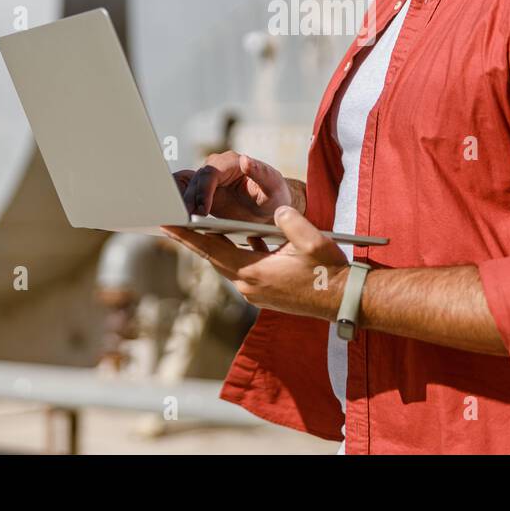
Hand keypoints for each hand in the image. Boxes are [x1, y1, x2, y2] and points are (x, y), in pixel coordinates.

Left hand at [162, 206, 349, 319]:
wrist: (344, 300)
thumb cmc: (328, 272)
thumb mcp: (312, 240)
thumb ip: (290, 221)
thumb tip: (277, 210)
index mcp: (253, 272)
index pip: (210, 249)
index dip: (186, 235)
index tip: (165, 224)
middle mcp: (249, 286)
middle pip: (215, 257)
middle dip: (196, 239)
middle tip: (176, 221)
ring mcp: (257, 292)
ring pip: (229, 263)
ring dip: (219, 246)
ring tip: (206, 226)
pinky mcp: (266, 293)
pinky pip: (245, 268)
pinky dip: (240, 253)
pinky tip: (247, 238)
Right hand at [174, 151, 297, 223]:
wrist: (270, 208)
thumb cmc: (274, 195)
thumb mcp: (273, 185)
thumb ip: (261, 172)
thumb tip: (244, 159)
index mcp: (231, 162)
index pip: (211, 173)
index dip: (204, 191)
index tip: (202, 211)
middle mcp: (216, 168)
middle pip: (195, 181)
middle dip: (189, 200)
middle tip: (185, 220)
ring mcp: (208, 181)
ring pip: (187, 189)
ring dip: (182, 204)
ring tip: (179, 222)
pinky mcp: (203, 194)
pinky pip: (187, 197)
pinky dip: (181, 206)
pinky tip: (178, 220)